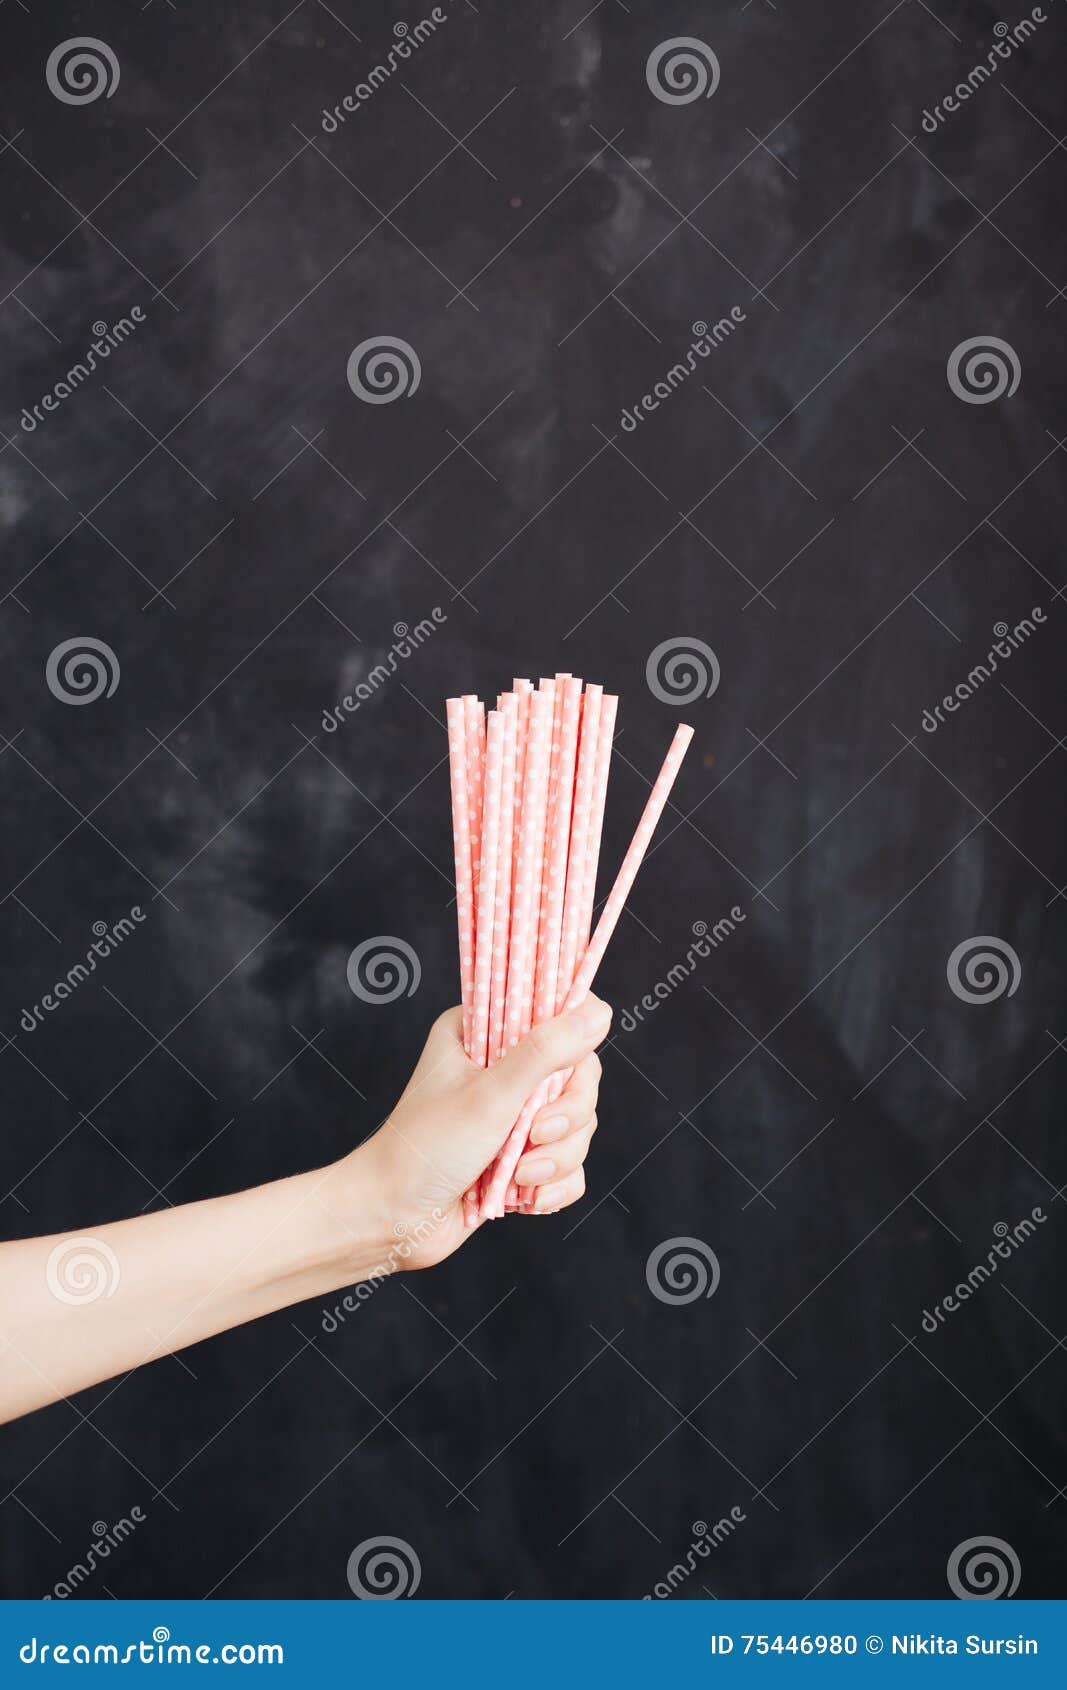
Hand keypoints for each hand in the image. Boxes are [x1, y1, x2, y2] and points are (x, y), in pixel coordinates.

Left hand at [329, 996, 611, 1271]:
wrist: (392, 1221)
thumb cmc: (427, 1149)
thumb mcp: (490, 1095)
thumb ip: (545, 1052)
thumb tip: (598, 1012)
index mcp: (481, 1033)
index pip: (552, 1014)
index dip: (571, 1042)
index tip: (567, 1071)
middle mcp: (500, 1068)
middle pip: (577, 1077)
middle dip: (565, 1117)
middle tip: (537, 1134)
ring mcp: (513, 1115)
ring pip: (578, 1126)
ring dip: (556, 1157)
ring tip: (521, 1177)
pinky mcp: (523, 1158)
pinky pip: (569, 1165)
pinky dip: (554, 1185)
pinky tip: (527, 1199)